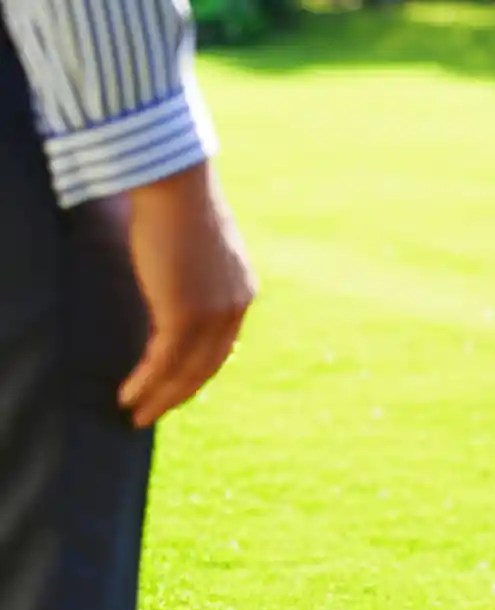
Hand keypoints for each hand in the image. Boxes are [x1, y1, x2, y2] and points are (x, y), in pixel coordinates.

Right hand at [118, 161, 255, 426]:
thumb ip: (192, 273)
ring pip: (186, 371)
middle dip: (179, 394)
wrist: (176, 185)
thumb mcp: (195, 248)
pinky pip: (164, 362)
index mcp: (242, 291)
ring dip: (159, 398)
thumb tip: (170, 282)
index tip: (176, 387)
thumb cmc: (177, 204)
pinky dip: (146, 383)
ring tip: (136, 416)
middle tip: (153, 413)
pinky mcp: (186, 315)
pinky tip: (128, 397)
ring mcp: (213, 314)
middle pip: (208, 366)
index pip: (221, 344)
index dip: (198, 370)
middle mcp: (235, 307)